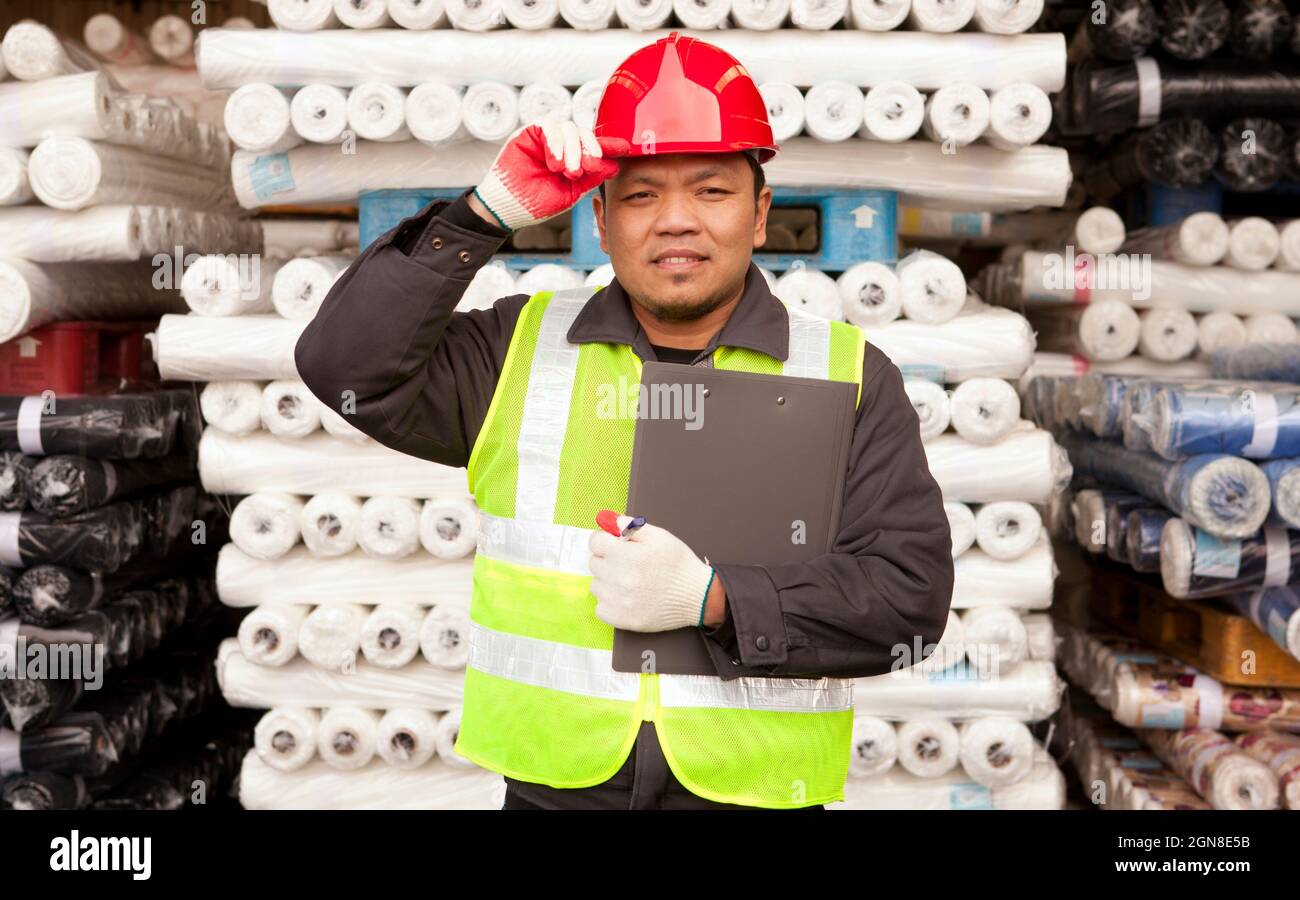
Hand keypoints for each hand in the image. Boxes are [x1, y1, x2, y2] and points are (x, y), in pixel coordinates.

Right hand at [473, 119, 629, 232]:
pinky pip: (549, 125)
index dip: (611, 145)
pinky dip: (556, 142)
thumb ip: (590, 178)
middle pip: (585, 133)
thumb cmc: (536, 203)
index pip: (596, 147)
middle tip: (589, 167)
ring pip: (570, 128)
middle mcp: (563, 146)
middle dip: (591, 149)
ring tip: (566, 170)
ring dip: (572, 149)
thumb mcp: (570, 193)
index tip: (626, 148)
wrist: (509, 208)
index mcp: (575, 160)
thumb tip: (612, 166)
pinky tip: (554, 161)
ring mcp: (547, 138)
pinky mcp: (530, 132)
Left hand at [589, 515, 714, 632]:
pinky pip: (600, 607)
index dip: (604, 539)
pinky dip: (609, 602)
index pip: (595, 542)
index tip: (612, 543)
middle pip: (594, 563)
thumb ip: (632, 527)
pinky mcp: (621, 619)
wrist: (696, 596)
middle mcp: (619, 578)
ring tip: (628, 581)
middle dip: (607, 559)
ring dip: (607, 581)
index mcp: (626, 555)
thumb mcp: (660, 537)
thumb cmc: (679, 565)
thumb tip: (611, 521)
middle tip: (625, 562)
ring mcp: (618, 601)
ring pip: (596, 585)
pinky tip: (625, 597)